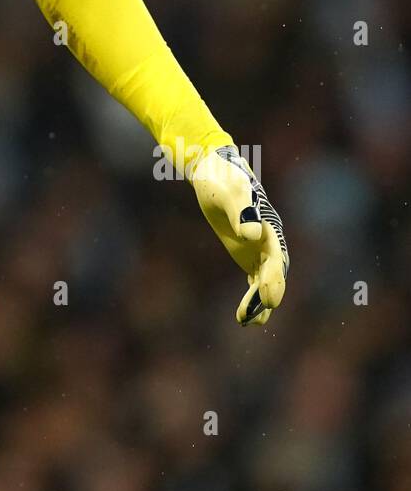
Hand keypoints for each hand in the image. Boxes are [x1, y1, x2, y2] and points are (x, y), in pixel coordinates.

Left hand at [187, 145, 288, 326]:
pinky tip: (246, 316)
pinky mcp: (248, 253)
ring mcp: (259, 248)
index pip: (275, 256)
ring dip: (259, 301)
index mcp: (268, 225)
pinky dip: (252, 297)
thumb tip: (252, 234)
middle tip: (256, 316)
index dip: (274, 277)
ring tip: (246, 322)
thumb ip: (241, 209)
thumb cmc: (222, 176)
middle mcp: (268, 239)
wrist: (214, 169)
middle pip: (274, 271)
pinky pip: (255, 279)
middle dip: (269, 293)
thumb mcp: (228, 190)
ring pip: (266, 280)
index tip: (269, 298)